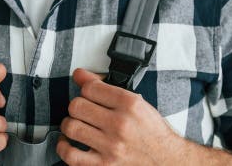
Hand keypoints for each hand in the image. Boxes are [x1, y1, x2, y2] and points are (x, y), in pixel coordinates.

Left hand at [56, 68, 179, 164]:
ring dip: (70, 124)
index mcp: (129, 104)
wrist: (168, 161)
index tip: (88, 93)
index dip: (86, 89)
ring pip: (71, 127)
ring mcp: (111, 147)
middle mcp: (120, 124)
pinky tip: (68, 142)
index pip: (90, 87)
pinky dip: (64, 147)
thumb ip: (106, 88)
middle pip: (77, 106)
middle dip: (77, 106)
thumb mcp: (137, 103)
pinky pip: (71, 155)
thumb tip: (79, 74)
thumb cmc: (152, 132)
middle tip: (83, 111)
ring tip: (76, 124)